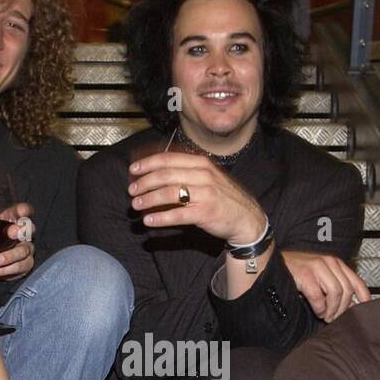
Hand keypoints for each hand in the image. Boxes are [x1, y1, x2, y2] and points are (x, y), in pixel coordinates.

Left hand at [0, 202, 34, 279]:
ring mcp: (26, 248)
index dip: (24, 210)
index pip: (24, 211)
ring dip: (10, 256)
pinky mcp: (25, 264)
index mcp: (13, 219)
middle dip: (21, 230)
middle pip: (29, 229)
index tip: (21, 211)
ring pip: (25, 250)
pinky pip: (21, 267)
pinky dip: (7, 270)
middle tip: (11, 233)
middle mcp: (23, 233)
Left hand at [128, 152, 265, 244]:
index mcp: (201, 163)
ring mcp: (205, 193)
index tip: (133, 170)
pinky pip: (177, 214)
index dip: (148, 164)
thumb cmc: (224, 198)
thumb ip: (187, 172)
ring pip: (169, 193)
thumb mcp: (208, 177)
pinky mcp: (205, 212)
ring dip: (148, 199)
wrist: (247, 218)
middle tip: (131, 191)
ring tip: (136, 206)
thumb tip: (158, 173)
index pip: (168, 159)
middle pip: (165, 175)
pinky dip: (160, 218)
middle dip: (144, 182)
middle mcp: (203, 175)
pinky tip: (149, 221)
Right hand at [280, 250, 370, 322]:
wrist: (273, 261)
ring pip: (336, 294)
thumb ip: (334, 284)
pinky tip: (316, 311)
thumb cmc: (295, 270)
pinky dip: (319, 308)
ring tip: (325, 316)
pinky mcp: (306, 275)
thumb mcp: (319, 274)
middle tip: (334, 318)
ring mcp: (317, 268)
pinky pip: (319, 297)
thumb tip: (349, 304)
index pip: (356, 281)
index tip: (365, 308)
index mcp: (335, 263)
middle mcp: (329, 263)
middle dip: (342, 309)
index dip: (363, 296)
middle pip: (347, 290)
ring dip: (331, 310)